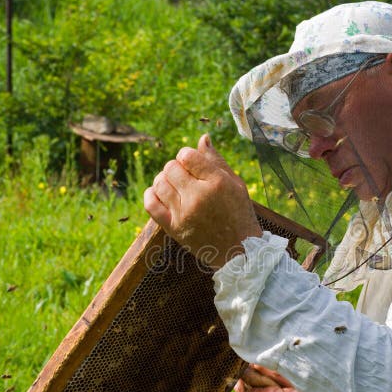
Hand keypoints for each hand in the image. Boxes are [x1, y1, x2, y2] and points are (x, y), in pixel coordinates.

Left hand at [144, 134, 261, 269]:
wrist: (240, 252)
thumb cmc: (240, 215)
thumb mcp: (236, 185)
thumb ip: (217, 161)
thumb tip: (202, 138)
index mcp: (217, 183)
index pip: (187, 155)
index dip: (187, 156)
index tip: (193, 165)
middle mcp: (199, 197)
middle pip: (171, 168)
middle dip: (176, 168)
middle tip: (185, 177)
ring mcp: (185, 213)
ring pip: (159, 183)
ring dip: (163, 180)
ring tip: (174, 186)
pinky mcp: (174, 229)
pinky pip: (151, 205)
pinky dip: (151, 195)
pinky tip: (159, 195)